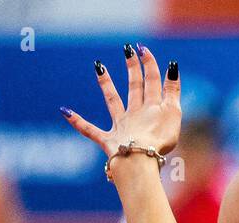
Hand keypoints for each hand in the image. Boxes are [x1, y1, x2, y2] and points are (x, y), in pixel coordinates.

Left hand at [60, 43, 180, 160]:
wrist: (138, 157)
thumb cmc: (159, 139)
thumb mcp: (173, 115)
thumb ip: (173, 92)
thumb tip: (172, 68)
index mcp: (152, 108)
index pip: (152, 82)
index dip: (150, 65)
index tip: (144, 50)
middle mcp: (135, 113)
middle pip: (134, 87)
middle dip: (133, 68)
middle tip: (128, 49)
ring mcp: (120, 126)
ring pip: (112, 100)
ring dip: (106, 83)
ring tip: (98, 66)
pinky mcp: (108, 140)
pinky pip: (89, 130)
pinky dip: (78, 122)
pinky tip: (65, 111)